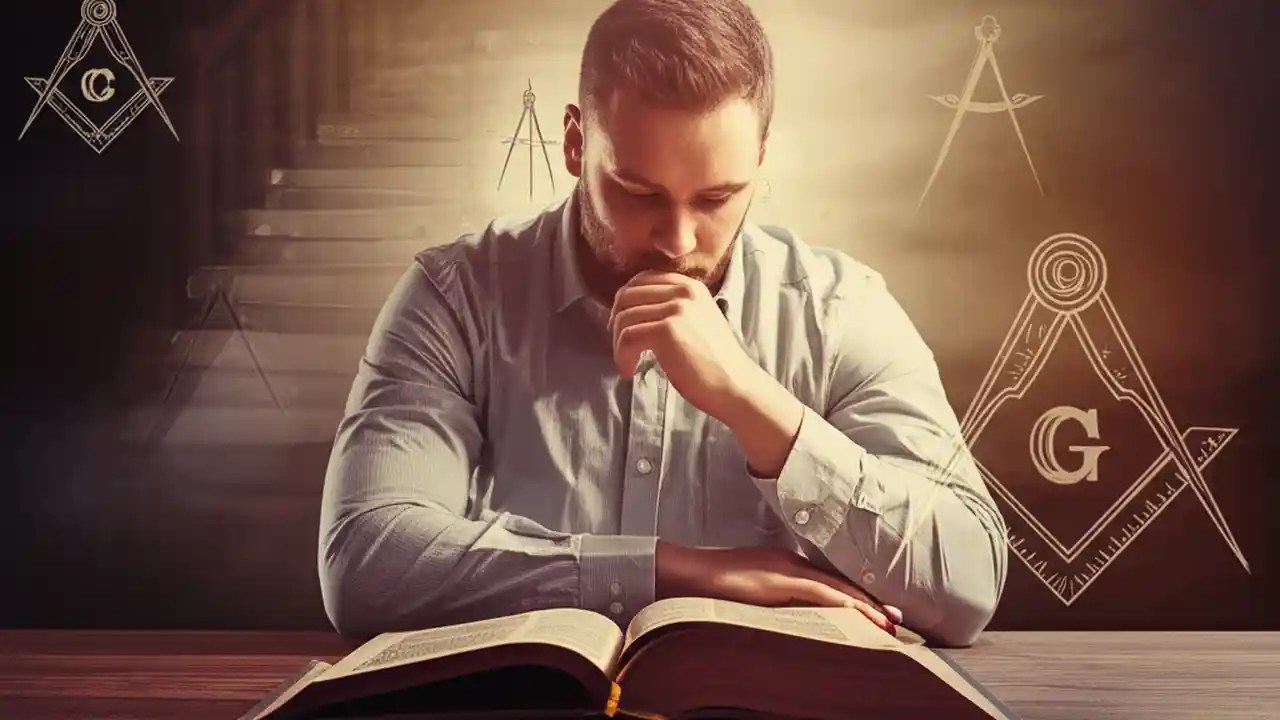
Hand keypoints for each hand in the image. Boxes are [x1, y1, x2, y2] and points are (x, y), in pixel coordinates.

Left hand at [608, 271, 758, 420]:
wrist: (735, 385)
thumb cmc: (714, 362)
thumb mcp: (697, 322)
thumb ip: (673, 309)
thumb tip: (632, 310)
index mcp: (690, 287)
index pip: (643, 279)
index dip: (625, 301)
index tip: (623, 325)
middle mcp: (684, 292)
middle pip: (628, 295)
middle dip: (616, 322)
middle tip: (620, 345)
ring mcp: (676, 309)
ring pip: (624, 317)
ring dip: (618, 344)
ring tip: (627, 363)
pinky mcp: (667, 331)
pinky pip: (627, 337)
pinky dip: (622, 356)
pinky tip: (629, 371)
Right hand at [656, 541, 904, 635]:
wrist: (691, 572)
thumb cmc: (717, 584)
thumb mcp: (754, 591)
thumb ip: (777, 598)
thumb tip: (796, 617)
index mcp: (789, 566)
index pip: (832, 584)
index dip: (859, 598)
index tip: (882, 614)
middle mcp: (794, 563)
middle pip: (841, 584)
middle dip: (871, 603)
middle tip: (897, 620)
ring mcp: (787, 569)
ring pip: (836, 589)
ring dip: (865, 607)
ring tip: (888, 622)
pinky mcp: (779, 580)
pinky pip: (819, 593)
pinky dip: (843, 604)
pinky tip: (859, 614)